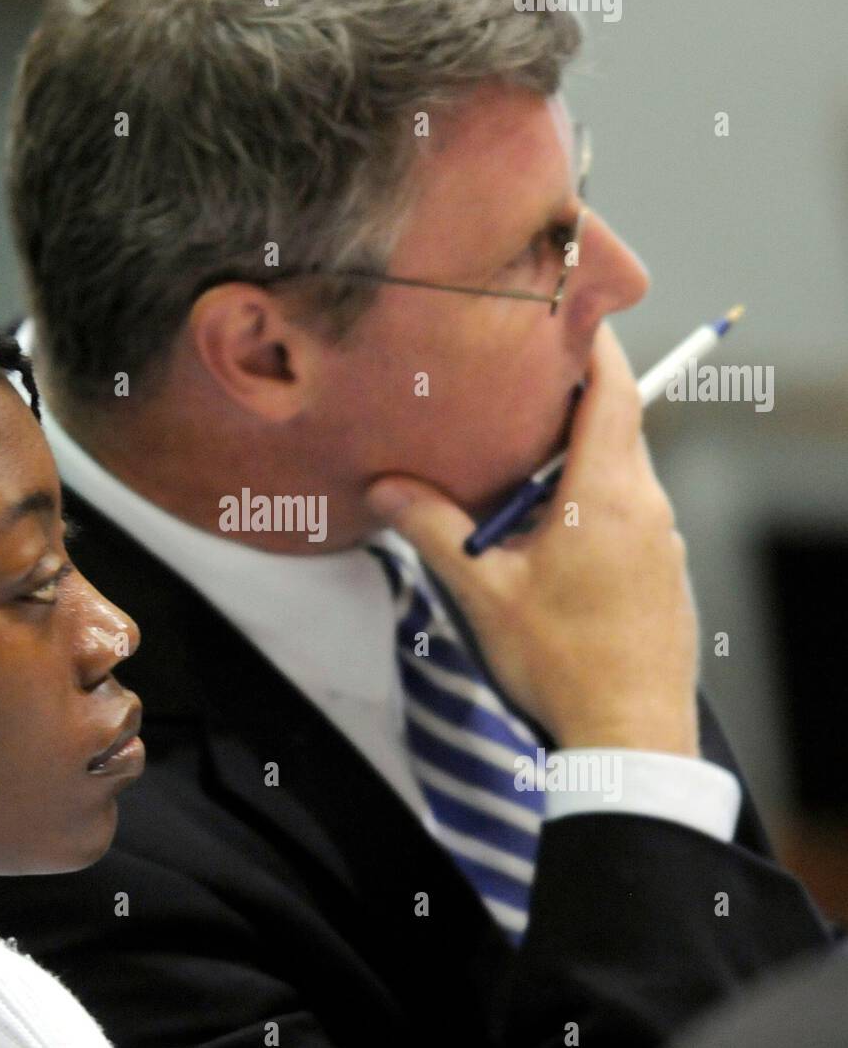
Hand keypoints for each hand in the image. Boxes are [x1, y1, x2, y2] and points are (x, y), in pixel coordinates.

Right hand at [365, 323, 700, 756]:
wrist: (631, 737)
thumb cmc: (560, 662)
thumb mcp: (483, 592)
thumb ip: (433, 529)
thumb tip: (384, 488)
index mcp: (607, 493)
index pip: (612, 389)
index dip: (593, 342)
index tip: (567, 310)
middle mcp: (646, 505)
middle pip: (615, 423)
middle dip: (567, 400)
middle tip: (512, 387)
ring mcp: (662, 540)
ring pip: (621, 470)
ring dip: (575, 458)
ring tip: (517, 466)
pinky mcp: (663, 572)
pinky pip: (630, 510)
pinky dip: (593, 499)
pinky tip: (549, 532)